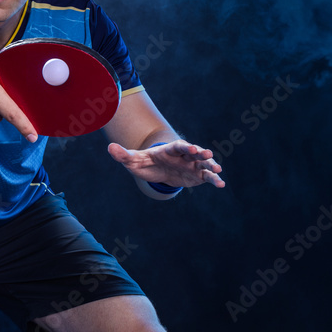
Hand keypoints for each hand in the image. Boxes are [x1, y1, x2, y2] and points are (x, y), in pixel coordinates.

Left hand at [107, 140, 224, 188]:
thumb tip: (110, 147)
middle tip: (208, 154)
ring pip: (203, 164)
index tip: (191, 149)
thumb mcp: (133, 160)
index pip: (178, 146)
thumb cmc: (144, 163)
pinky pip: (206, 177)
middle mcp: (183, 155)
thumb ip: (123, 154)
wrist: (155, 170)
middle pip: (194, 152)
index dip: (184, 147)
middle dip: (201, 153)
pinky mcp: (196, 175)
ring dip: (210, 165)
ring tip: (218, 170)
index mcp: (169, 150)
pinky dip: (214, 179)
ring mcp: (191, 165)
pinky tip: (221, 184)